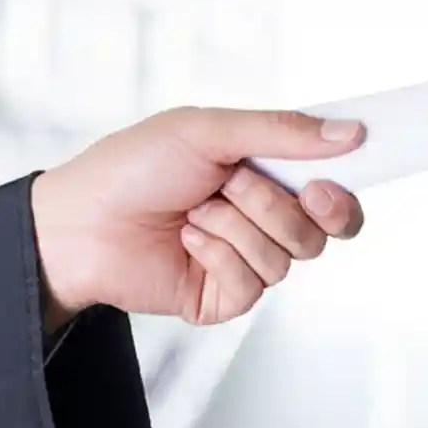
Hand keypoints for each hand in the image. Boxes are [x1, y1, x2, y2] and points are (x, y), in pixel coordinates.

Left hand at [30, 107, 365, 330]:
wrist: (77, 220)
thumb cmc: (134, 165)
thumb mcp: (209, 130)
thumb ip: (282, 131)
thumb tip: (350, 134)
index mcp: (268, 174)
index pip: (334, 190)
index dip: (344, 191)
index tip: (331, 181)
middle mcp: (263, 218)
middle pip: (323, 230)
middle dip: (285, 207)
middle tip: (248, 187)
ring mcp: (245, 259)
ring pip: (288, 255)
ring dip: (237, 224)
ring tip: (195, 208)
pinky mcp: (224, 296)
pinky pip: (252, 283)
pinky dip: (217, 254)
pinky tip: (186, 240)